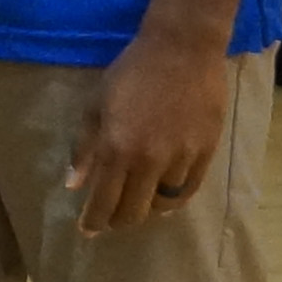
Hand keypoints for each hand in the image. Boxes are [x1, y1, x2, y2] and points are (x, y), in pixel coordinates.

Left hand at [68, 26, 229, 235]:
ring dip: (148, 208)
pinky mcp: (206, 150)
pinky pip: (190, 188)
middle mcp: (150, 160)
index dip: (95, 221)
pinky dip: (175, 198)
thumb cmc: (130, 74)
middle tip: (111, 220)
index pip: (105, 201)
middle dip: (119, 220)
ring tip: (138, 206)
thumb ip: (85, 149)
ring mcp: (182, 157)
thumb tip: (74, 184)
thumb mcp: (95, 107)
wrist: (182, 50)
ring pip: (164, 202)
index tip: (87, 231)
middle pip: (135, 210)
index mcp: (118, 149)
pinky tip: (165, 198)